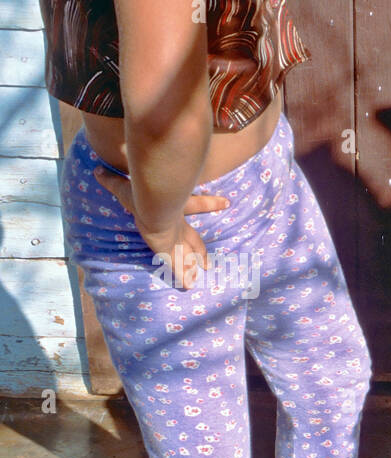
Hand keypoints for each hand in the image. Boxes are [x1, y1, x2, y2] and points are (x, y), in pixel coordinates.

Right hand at [94, 167, 226, 289]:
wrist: (152, 202)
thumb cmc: (142, 191)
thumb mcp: (125, 185)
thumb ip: (112, 180)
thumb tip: (96, 170)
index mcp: (174, 208)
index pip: (196, 205)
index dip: (211, 204)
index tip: (226, 203)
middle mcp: (178, 226)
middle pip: (193, 240)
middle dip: (199, 251)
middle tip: (207, 262)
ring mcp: (175, 240)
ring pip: (186, 257)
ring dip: (191, 267)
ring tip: (198, 280)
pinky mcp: (170, 251)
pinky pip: (178, 268)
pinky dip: (182, 277)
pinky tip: (188, 286)